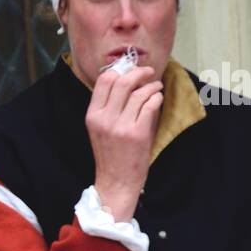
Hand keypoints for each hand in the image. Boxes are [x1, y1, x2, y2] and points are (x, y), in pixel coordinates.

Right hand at [86, 65, 161, 220]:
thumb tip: (128, 81)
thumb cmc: (111, 155)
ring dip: (151, 86)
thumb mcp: (100, 129)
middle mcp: (104, 118)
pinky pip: (149, 105)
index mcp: (92, 115)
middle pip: (122, 82)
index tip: (131, 70)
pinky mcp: (137, 133)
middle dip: (138, 73)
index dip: (120, 70)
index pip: (104, 81)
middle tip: (149, 72)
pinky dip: (156, 98)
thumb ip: (110, 107)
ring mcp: (120, 126)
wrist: (116, 181)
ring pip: (138, 93)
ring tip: (156, 87)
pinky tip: (158, 99)